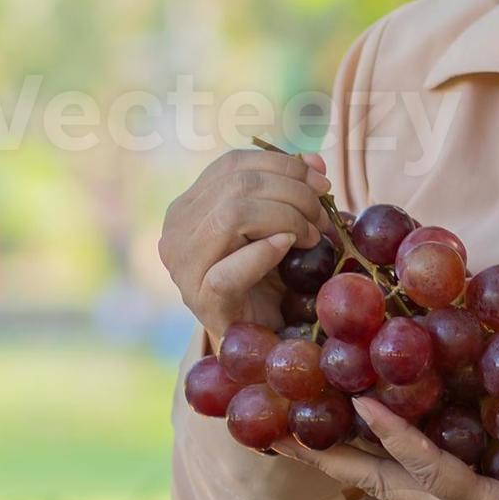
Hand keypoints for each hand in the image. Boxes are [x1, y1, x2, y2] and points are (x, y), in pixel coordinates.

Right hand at [157, 147, 333, 339]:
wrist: (261, 338)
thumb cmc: (267, 278)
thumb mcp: (277, 225)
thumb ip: (290, 191)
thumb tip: (314, 161)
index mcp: (189, 207)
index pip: (233, 164)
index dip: (282, 164)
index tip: (322, 181)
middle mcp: (176, 231)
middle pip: (237, 186)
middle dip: (293, 193)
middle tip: (322, 218)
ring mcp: (184, 268)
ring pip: (232, 216)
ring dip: (287, 219)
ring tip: (312, 238)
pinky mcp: (201, 301)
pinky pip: (230, 270)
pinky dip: (263, 253)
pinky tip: (287, 248)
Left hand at [278, 402, 498, 499]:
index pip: (431, 471)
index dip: (396, 436)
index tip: (359, 402)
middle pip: (381, 484)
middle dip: (328, 459)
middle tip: (274, 432)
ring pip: (386, 484)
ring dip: (338, 460)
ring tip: (292, 433)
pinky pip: (406, 482)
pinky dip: (373, 459)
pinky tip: (356, 439)